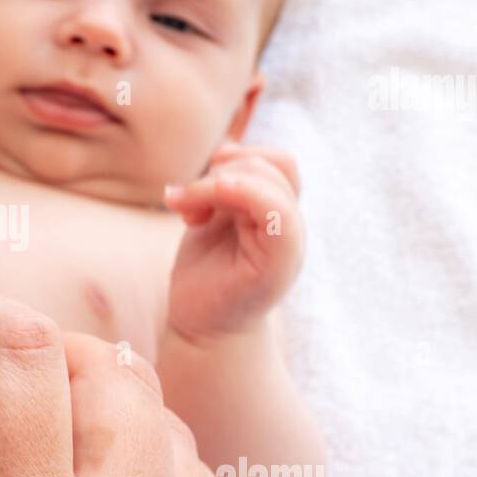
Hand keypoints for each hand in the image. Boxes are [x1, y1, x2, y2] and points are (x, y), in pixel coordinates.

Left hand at [164, 143, 304, 341]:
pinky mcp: (279, 263)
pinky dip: (235, 195)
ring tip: (187, 214)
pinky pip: (276, 212)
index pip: (277, 161)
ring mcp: (290, 245)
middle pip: (275, 165)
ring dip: (213, 186)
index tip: (198, 186)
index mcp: (278, 212)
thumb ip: (227, 184)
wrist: (202, 328)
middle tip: (186, 202)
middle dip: (222, 171)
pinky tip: (194, 217)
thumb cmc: (206, 275)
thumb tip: (227, 147)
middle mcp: (290, 226)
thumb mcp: (212, 217)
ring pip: (269, 181)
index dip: (239, 157)